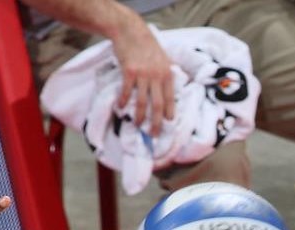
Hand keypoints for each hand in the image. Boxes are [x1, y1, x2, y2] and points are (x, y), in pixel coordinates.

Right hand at [111, 18, 175, 132]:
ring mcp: (142, 75)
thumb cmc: (147, 44)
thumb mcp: (164, 57)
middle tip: (154, 134)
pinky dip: (123, 101)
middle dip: (157, 122)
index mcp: (167, 73)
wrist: (130, 30)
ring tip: (138, 126)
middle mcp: (156, 76)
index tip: (169, 123)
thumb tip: (173, 86)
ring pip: (142, 102)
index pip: (170, 98)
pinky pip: (126, 91)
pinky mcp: (128, 72)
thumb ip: (167, 72)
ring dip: (140, 117)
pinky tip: (121, 108)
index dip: (170, 112)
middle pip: (158, 105)